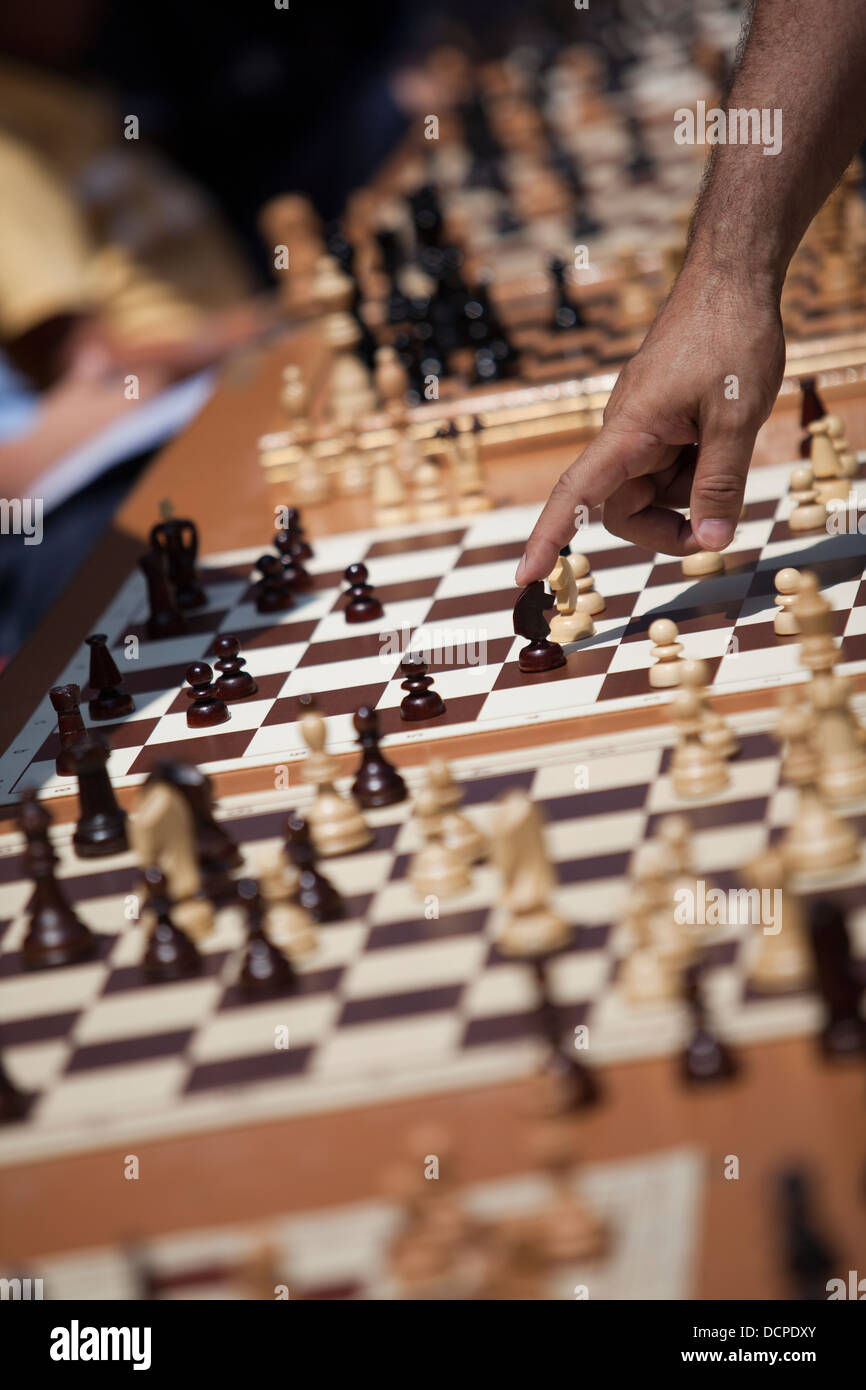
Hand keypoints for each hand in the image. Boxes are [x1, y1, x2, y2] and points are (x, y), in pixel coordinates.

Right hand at [516, 263, 785, 583]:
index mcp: (629, 430)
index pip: (574, 494)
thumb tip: (712, 544)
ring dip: (691, 493)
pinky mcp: (661, 423)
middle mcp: (625, 433)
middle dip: (667, 529)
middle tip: (717, 531)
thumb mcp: (737, 418)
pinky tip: (724, 435)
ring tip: (730, 446)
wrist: (733, 278)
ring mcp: (642, 428)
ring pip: (654, 490)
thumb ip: (721, 485)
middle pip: (624, 508)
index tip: (526, 576)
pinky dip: (697, 471)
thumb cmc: (731, 338)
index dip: (548, 537)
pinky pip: (670, 468)